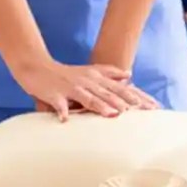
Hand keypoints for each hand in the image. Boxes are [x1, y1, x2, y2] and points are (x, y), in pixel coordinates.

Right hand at [14, 58, 158, 120]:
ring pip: (88, 98)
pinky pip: (59, 104)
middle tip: (138, 112)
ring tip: (112, 114)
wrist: (37, 67)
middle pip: (109, 93)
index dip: (135, 97)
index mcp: (96, 78)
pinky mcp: (55, 94)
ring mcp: (71, 87)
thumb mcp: (90, 71)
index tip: (150, 106)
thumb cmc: (65, 73)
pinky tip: (66, 119)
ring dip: (100, 106)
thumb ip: (109, 73)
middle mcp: (87, 82)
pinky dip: (62, 111)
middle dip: (124, 102)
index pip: (120, 88)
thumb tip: (129, 75)